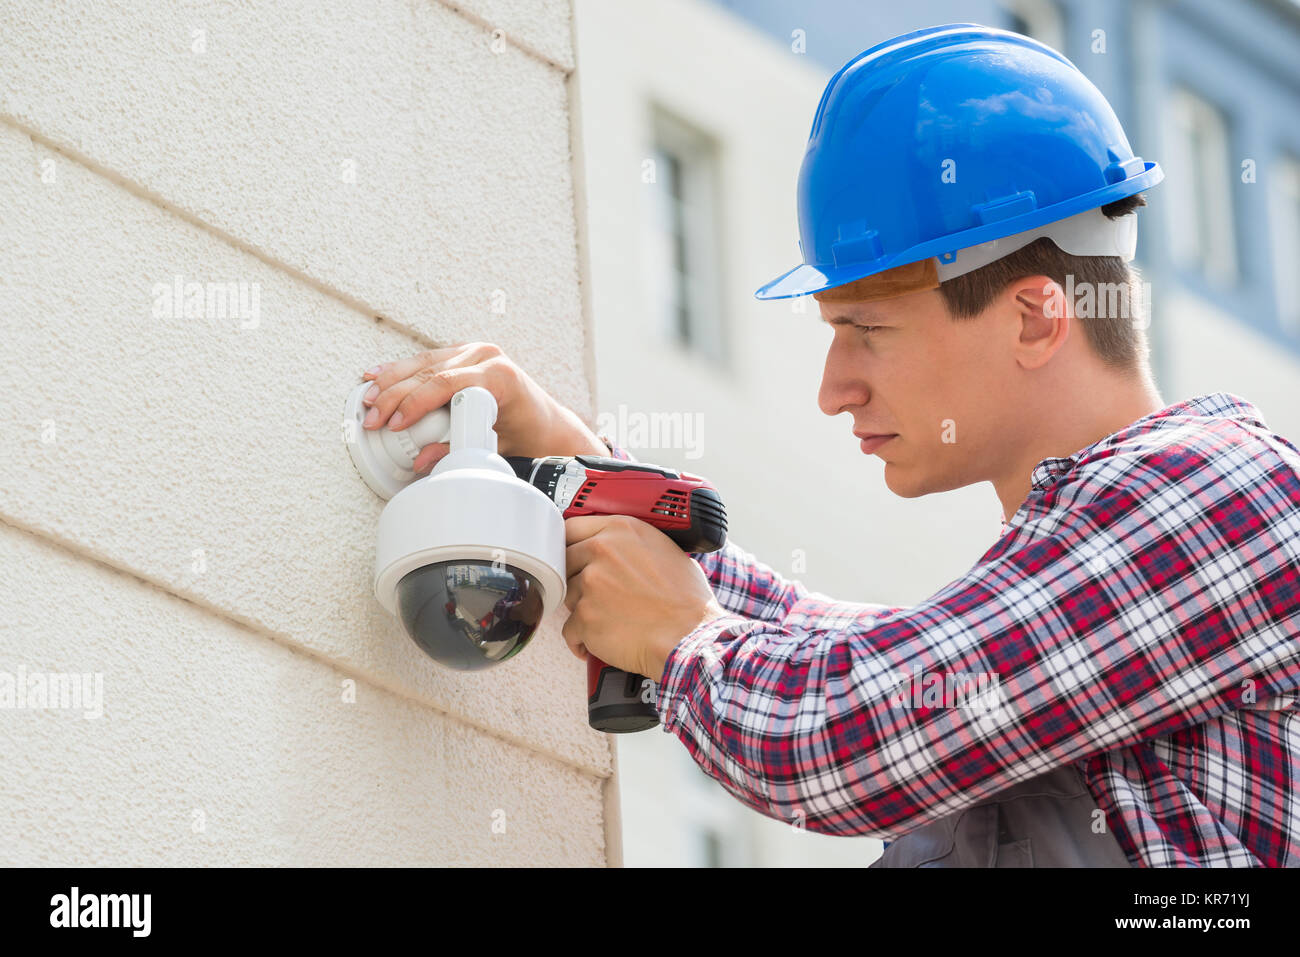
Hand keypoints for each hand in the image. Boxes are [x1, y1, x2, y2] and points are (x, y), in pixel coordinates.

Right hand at [359, 342, 607, 472]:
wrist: (546, 423)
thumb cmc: (527, 435)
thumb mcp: (496, 448)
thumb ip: (460, 452)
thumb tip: (422, 463)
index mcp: (499, 376)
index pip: (447, 384)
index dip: (416, 403)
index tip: (395, 423)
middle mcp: (487, 357)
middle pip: (429, 372)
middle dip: (395, 395)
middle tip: (372, 416)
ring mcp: (475, 352)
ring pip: (423, 361)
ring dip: (391, 379)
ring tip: (367, 397)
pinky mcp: (464, 355)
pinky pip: (427, 359)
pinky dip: (401, 369)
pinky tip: (377, 375)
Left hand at [562, 514, 728, 681]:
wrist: (689, 637)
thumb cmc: (687, 602)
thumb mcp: (666, 551)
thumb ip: (632, 545)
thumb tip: (618, 550)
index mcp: (622, 530)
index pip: (573, 527)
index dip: (573, 546)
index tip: (574, 557)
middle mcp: (602, 551)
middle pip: (566, 561)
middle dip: (577, 579)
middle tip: (597, 594)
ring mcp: (590, 584)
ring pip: (568, 595)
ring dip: (582, 609)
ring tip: (609, 619)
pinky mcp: (584, 617)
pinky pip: (570, 628)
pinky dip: (583, 639)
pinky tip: (603, 640)